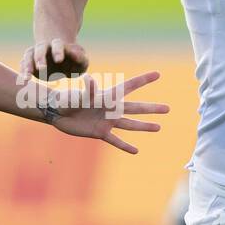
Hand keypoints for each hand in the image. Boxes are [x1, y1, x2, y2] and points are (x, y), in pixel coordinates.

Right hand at [18, 39, 89, 83]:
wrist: (62, 62)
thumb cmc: (74, 62)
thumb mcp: (81, 61)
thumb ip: (80, 58)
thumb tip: (76, 54)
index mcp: (59, 45)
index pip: (57, 45)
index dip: (58, 51)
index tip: (59, 60)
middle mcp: (45, 47)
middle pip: (40, 48)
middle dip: (40, 57)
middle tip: (41, 68)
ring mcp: (35, 54)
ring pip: (29, 55)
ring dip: (27, 65)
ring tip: (27, 78)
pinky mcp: (29, 62)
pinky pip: (23, 64)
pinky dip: (22, 70)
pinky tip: (23, 79)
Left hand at [46, 70, 167, 153]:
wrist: (56, 112)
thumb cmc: (65, 100)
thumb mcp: (76, 95)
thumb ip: (86, 90)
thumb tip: (90, 80)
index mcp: (107, 96)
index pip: (129, 86)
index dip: (143, 80)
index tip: (157, 74)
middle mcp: (110, 109)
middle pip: (135, 108)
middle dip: (151, 109)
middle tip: (168, 108)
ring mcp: (107, 121)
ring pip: (130, 124)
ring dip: (144, 126)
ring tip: (158, 127)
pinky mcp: (100, 133)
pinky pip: (115, 141)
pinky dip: (125, 146)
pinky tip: (136, 151)